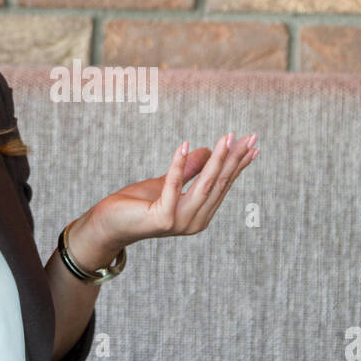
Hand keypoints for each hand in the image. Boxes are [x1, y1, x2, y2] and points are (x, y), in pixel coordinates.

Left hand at [76, 133, 259, 253]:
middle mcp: (195, 221)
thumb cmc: (136, 204)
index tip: (253, 145)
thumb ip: (188, 171)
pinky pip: (173, 185)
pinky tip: (185, 144)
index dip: (238, 164)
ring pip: (204, 184)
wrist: (108, 224)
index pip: (224, 185)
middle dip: (234, 158)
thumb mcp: (167, 182)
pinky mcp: (163, 218)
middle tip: (250, 136)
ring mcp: (180, 222)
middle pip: (219, 183)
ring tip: (227, 137)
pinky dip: (179, 164)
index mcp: (200, 214)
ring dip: (216, 158)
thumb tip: (209, 151)